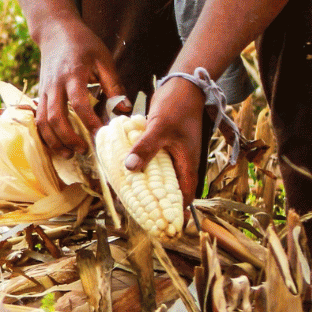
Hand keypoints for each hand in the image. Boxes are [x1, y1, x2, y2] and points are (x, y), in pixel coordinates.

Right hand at [34, 26, 125, 154]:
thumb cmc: (83, 44)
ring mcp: (44, 89)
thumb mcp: (104, 59)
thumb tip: (124, 110)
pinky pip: (38, 118)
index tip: (102, 134)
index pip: (79, 104)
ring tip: (69, 154)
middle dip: (69, 138)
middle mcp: (55, 84)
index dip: (90, 122)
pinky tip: (57, 143)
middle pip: (56, 117)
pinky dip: (45, 134)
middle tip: (84, 150)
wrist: (55, 31)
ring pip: (43, 120)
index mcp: (73, 74)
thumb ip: (114, 85)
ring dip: (54, 140)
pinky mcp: (39, 93)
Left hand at [124, 74, 207, 211]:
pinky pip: (151, 162)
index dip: (173, 213)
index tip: (160, 226)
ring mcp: (172, 154)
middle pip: (169, 190)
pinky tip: (124, 170)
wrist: (182, 85)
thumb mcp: (160, 128)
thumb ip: (146, 148)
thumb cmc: (177, 106)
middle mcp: (181, 162)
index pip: (184, 197)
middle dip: (154, 203)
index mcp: (188, 164)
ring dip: (144, 184)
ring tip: (126, 195)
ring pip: (158, 176)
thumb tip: (130, 169)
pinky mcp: (163, 145)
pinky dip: (141, 166)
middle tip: (135, 213)